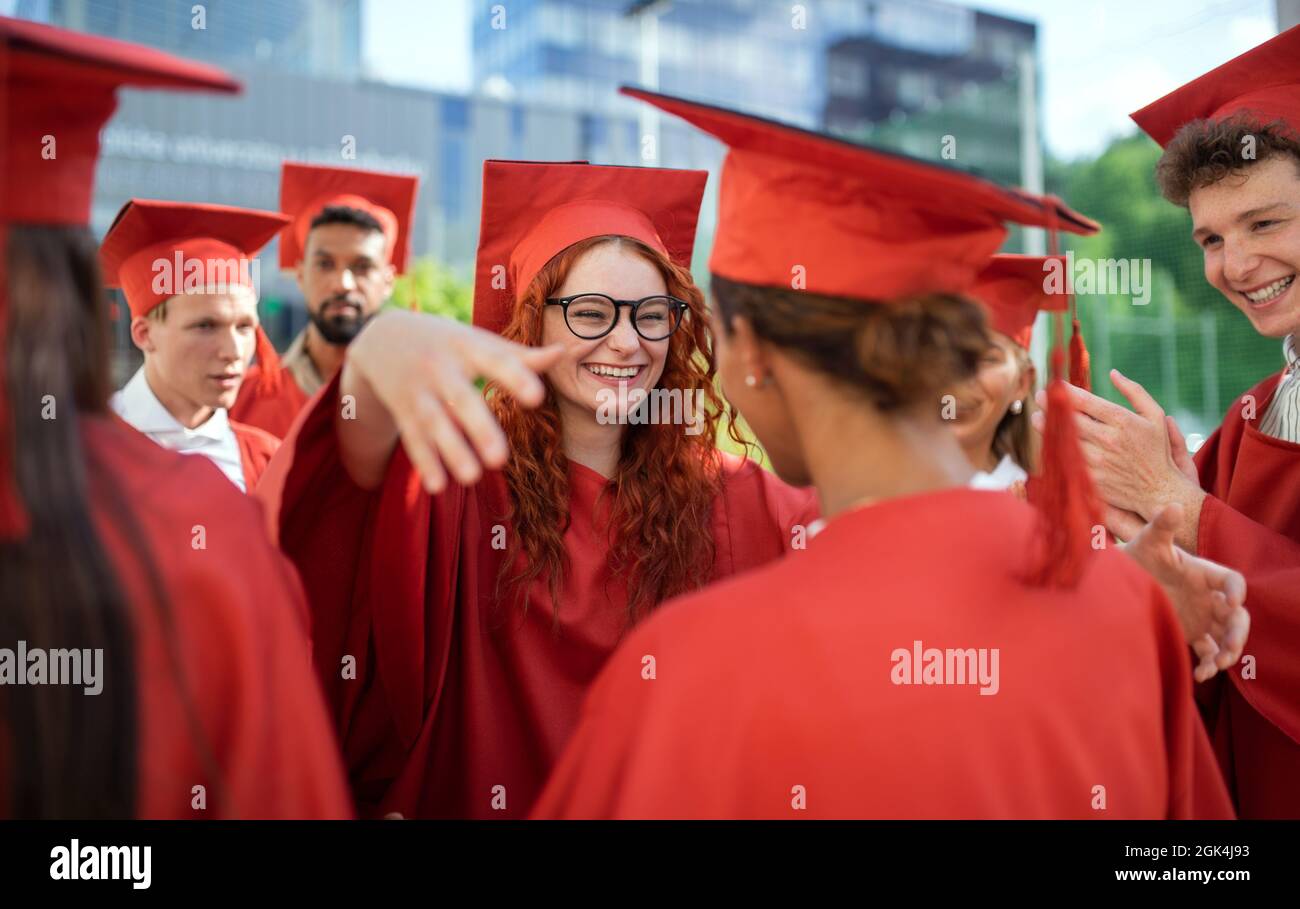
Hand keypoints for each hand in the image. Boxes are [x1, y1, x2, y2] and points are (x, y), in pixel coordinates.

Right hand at [341, 309, 563, 491]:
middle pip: (461, 399)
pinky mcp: (403, 412)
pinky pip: (413, 438)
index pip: (496, 361)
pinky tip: (438, 487)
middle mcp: (441, 369)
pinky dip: (424, 462)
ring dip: (451, 450)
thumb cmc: (449, 343)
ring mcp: (420, 391)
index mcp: (468, 347)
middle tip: (500, 459)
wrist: (385, 338)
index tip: (537, 397)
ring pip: (435, 423)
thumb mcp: (479, 342)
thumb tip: (562, 352)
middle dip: (479, 428)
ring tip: (473, 477)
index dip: (516, 378)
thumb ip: (520, 355)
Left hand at [1033, 369, 1204, 550]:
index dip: (1064, 391)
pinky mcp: (1091, 479)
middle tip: (1039, 398)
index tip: (1053, 385)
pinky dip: (1055, 450)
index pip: (1084, 401)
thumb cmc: (1157, 450)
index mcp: (1122, 421)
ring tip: (1037, 418)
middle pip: (1069, 419)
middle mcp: (1108, 440)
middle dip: (1050, 406)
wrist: (1159, 491)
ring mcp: (1098, 461)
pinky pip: (1066, 461)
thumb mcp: (1155, 416)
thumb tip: (1113, 373)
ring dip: (1047, 427)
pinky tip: (1049, 442)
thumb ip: (1135, 392)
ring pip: (1063, 439)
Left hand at [1122, 503, 1249, 680]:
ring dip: (1228, 651)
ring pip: (1226, 636)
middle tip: (1231, 645)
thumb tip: (1172, 506)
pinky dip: (1210, 664)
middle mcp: (1209, 596)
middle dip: (1238, 630)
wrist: (1120, 579)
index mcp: (1204, 573)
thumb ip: (1161, 527)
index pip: (1231, 581)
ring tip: (1219, 664)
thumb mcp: (1148, 541)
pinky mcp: (1192, 633)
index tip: (1234, 600)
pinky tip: (1201, 675)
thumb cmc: (1137, 555)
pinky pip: (1208, 652)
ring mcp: (1203, 616)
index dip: (1237, 590)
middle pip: (1236, 615)